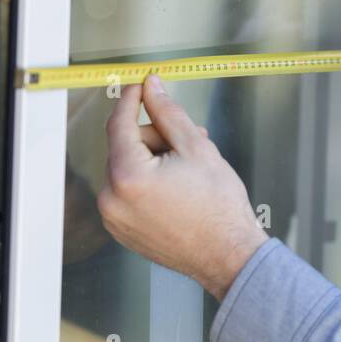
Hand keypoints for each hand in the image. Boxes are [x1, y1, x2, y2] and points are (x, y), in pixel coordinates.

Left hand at [97, 75, 267, 300]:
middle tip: (190, 139)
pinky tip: (178, 188)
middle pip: (125, 147)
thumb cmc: (219, 208)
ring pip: (127, 169)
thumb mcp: (197, 147)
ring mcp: (114, 218)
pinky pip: (128, 193)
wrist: (228, 256)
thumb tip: (152, 87)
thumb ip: (168, 112)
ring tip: (189, 169)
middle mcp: (112, 199)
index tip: (142, 85)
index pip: (119, 124)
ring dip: (154, 160)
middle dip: (156, 137)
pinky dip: (148, 182)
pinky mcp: (122, 230)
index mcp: (128, 176)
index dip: (132, 99)